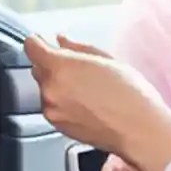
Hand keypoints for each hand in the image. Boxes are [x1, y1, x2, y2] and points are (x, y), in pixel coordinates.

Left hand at [24, 34, 170, 170]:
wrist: (138, 130)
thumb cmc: (130, 95)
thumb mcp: (108, 60)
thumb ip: (78, 48)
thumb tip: (61, 41)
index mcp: (61, 66)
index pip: (32, 46)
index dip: (39, 42)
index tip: (45, 42)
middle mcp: (51, 89)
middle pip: (38, 68)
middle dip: (52, 66)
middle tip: (79, 70)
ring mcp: (52, 110)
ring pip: (46, 89)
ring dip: (58, 86)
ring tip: (88, 90)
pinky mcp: (57, 126)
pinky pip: (53, 107)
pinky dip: (63, 103)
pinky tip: (87, 104)